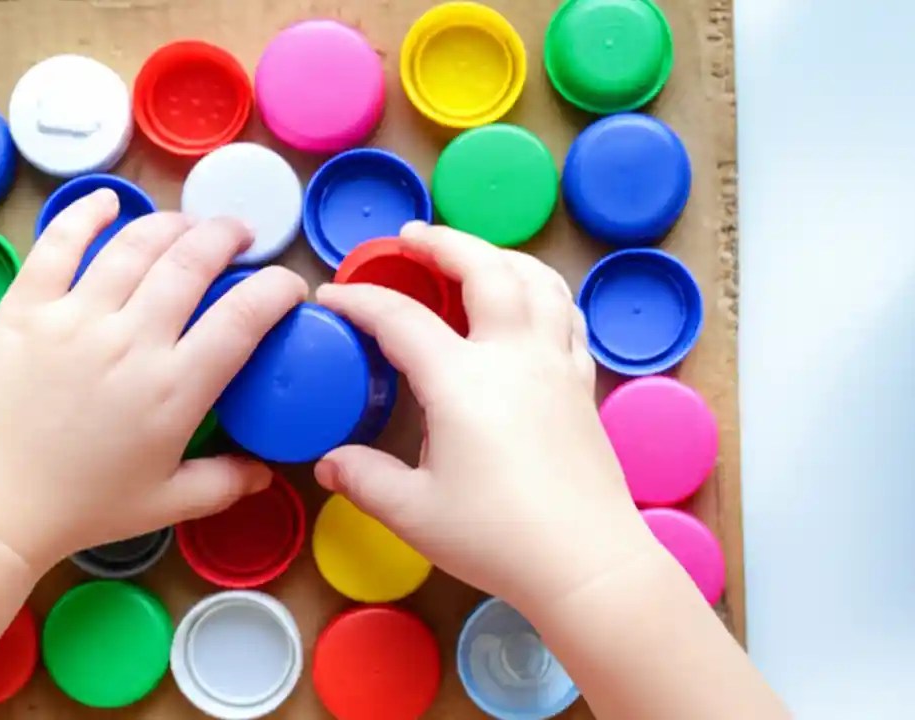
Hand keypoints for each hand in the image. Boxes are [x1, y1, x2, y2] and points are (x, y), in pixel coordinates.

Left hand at [0, 189, 306, 573]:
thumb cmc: (79, 509)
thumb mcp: (166, 505)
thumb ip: (222, 483)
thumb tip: (265, 472)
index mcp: (175, 389)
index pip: (243, 316)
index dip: (276, 288)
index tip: (288, 284)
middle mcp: (132, 341)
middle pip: (192, 262)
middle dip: (226, 237)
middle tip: (238, 235)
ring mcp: (75, 318)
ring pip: (135, 245)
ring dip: (172, 223)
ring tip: (188, 223)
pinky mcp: (25, 308)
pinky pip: (58, 243)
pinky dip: (86, 213)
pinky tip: (107, 201)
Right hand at [314, 222, 655, 615]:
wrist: (586, 563)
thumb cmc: (497, 537)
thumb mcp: (413, 512)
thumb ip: (364, 479)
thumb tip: (328, 462)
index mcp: (462, 380)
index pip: (400, 319)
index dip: (358, 300)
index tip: (330, 297)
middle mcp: (514, 356)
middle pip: (485, 268)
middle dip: (443, 241)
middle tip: (410, 235)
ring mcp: (556, 365)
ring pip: (539, 281)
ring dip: (501, 256)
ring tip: (474, 255)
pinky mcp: (583, 386)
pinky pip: (568, 316)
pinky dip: (543, 293)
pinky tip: (530, 306)